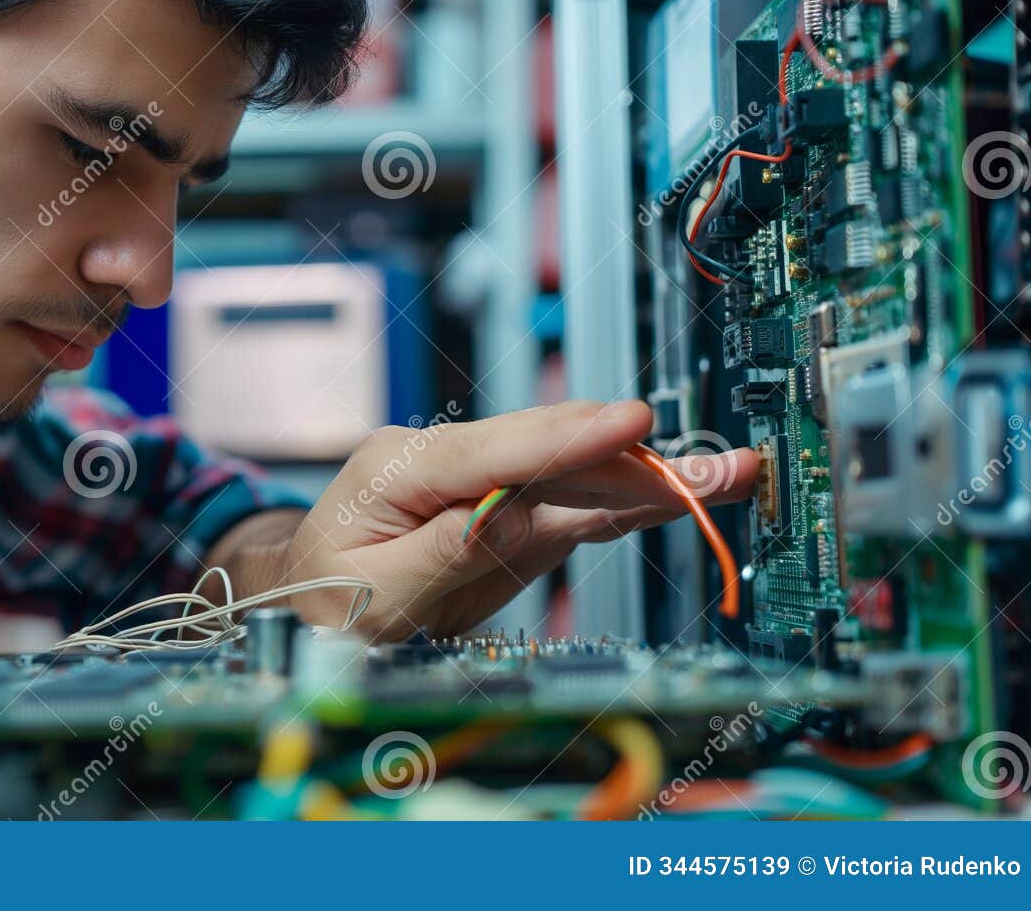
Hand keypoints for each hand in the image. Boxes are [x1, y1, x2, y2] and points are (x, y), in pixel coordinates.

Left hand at [278, 400, 756, 639]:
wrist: (305, 607)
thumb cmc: (326, 598)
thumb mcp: (369, 592)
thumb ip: (441, 551)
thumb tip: (512, 512)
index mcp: (401, 466)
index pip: (499, 448)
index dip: (572, 437)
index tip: (633, 422)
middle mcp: (447, 461)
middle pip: (551, 452)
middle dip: (634, 454)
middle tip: (712, 459)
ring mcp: (481, 482)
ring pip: (573, 475)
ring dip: (648, 477)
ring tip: (726, 475)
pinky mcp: (506, 515)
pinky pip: (572, 508)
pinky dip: (628, 504)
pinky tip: (683, 492)